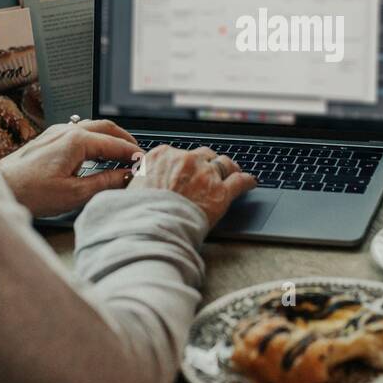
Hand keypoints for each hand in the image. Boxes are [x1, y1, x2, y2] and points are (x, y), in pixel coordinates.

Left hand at [0, 119, 139, 217]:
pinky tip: (96, 151)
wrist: (1, 187)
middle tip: (138, 155)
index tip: (146, 163)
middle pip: (107, 127)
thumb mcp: (74, 193)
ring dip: (110, 137)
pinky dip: (95, 138)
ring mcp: (57, 132)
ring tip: (121, 153)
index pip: (115, 144)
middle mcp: (67, 131)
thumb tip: (126, 176)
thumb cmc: (31, 191)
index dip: (134, 154)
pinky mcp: (49, 138)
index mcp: (77, 141)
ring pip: (93, 126)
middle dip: (126, 140)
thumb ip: (105, 182)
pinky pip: (79, 131)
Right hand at [129, 145, 256, 226]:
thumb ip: (142, 181)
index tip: (187, 169)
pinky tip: (251, 182)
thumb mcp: (130, 190)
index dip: (185, 163)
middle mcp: (186, 160)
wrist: (151, 229)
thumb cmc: (137, 214)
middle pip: (203, 155)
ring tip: (233, 172)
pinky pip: (240, 181)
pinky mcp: (221, 191)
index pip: (178, 153)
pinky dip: (247, 181)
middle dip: (207, 163)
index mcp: (161, 156)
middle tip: (210, 173)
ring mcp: (206, 174)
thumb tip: (138, 185)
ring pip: (224, 163)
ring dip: (228, 168)